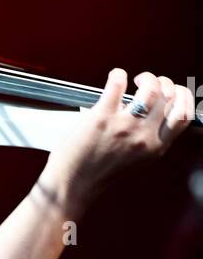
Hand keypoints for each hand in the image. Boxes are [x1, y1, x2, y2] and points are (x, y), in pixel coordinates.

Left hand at [39, 68, 195, 214]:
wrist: (74, 183)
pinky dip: (118, 75)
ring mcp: (124, 126)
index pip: (184, 115)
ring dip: (147, 78)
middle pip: (169, 97)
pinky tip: (116, 77)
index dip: (183, 96)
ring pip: (151, 89)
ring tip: (137, 80)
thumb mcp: (138, 160)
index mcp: (156, 147)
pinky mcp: (102, 117)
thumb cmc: (100, 172)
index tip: (174, 90)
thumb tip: (159, 113)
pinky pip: (117, 84)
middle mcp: (144, 136)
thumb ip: (151, 139)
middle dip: (163, 82)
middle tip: (150, 83)